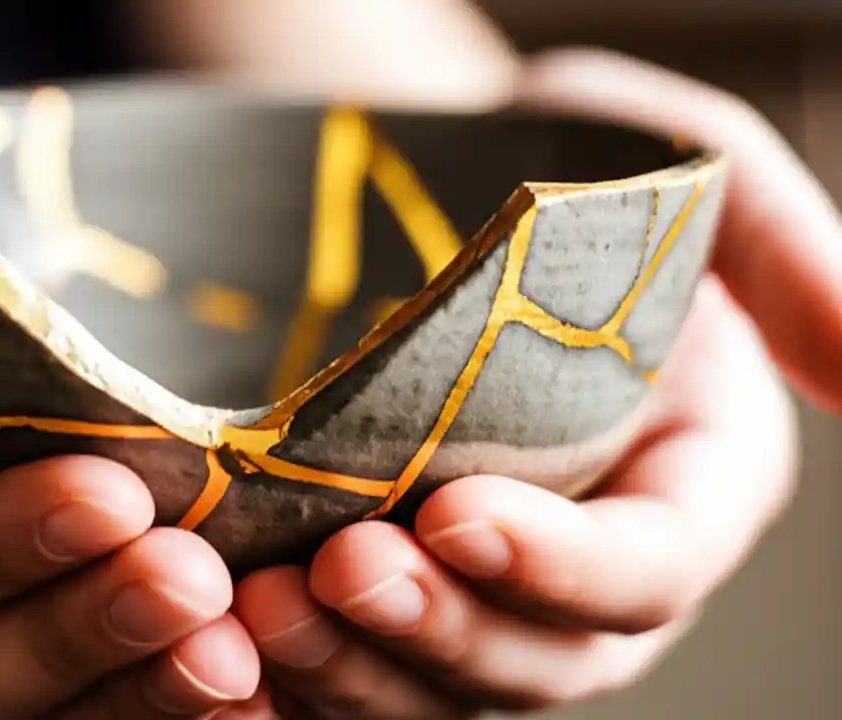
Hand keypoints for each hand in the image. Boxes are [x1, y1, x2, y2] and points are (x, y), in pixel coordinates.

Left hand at [227, 49, 838, 717]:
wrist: (424, 188)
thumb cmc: (560, 162)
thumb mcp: (689, 161)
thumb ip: (785, 253)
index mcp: (687, 482)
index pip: (650, 566)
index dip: (563, 565)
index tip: (456, 515)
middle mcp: (589, 560)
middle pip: (541, 658)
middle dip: (439, 631)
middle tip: (335, 573)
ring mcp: (483, 587)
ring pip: (434, 685)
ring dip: (349, 667)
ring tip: (254, 613)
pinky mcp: (387, 589)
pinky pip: (348, 666)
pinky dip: (289, 676)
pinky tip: (219, 647)